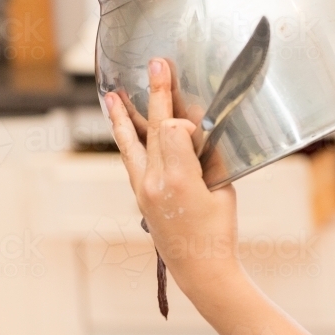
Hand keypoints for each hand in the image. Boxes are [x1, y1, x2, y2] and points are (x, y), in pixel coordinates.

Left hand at [105, 58, 240, 296]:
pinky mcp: (140, 197)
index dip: (186, 120)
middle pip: (153, 130)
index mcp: (179, 180)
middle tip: (156, 65)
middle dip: (156, 94)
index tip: (199, 121)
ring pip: (131, 144)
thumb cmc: (219, 233)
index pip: (174, 131)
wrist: (200, 269)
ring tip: (111, 94)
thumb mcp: (223, 192)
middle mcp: (154, 183)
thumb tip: (198, 136)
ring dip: (123, 117)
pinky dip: (127, 138)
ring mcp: (143, 191)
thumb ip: (208, 161)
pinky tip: (122, 125)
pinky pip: (131, 159)